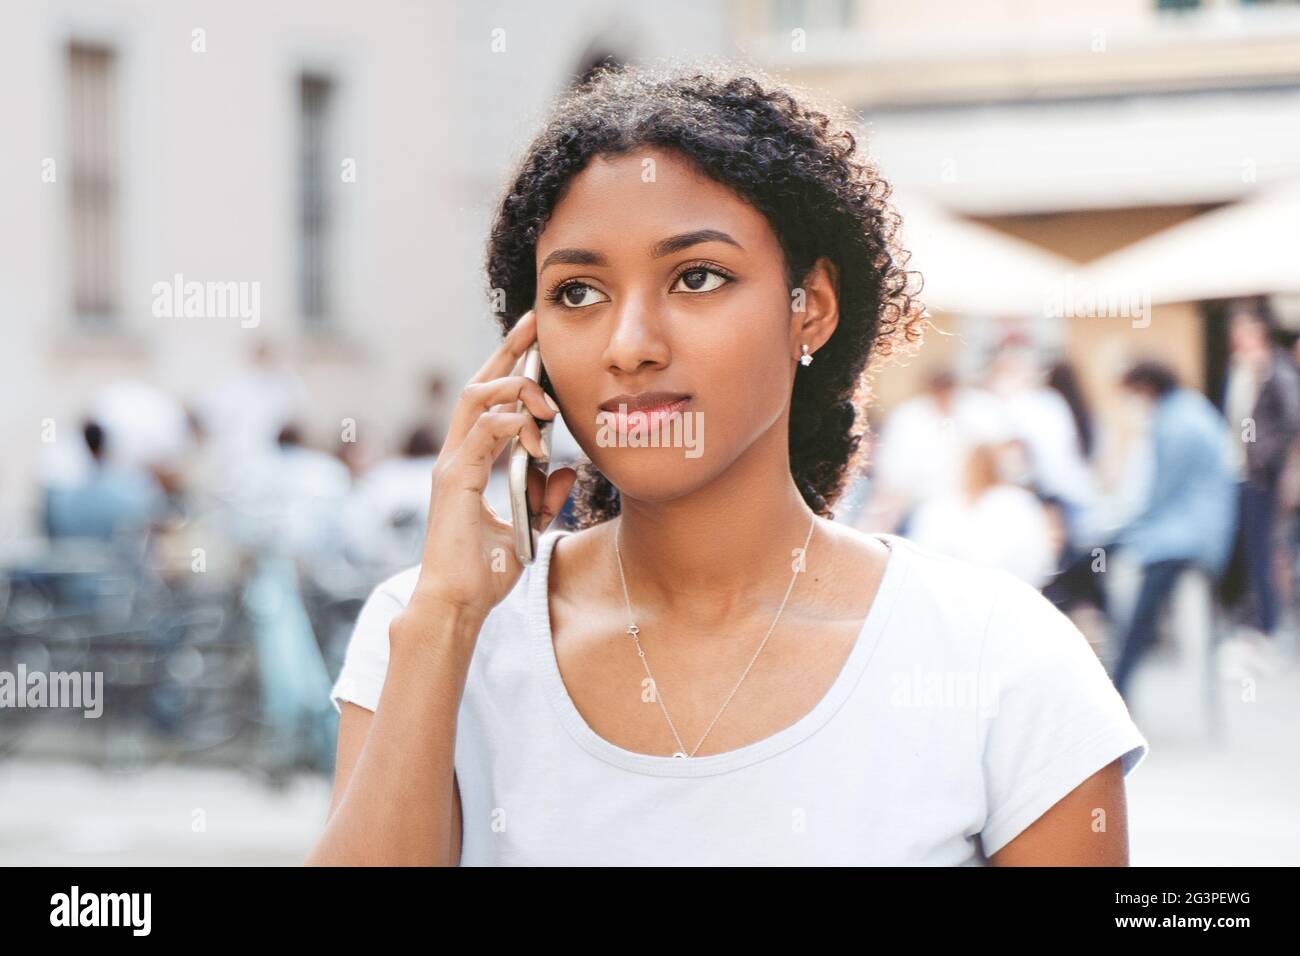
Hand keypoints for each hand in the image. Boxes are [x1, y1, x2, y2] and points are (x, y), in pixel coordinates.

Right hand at [397, 310, 577, 633]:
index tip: (535, 342)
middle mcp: (456, 455)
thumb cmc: (483, 572)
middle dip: (507, 351)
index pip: (487, 401)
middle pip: (477, 386)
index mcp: (469, 462)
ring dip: (516, 389)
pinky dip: (512, 424)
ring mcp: (451, 465)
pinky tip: (537, 432)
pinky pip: (483, 434)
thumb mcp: (527, 526)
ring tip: (547, 395)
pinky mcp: (454, 481)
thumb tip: (567, 469)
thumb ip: (544, 496)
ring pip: (476, 401)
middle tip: (534, 324)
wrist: (457, 604)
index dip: (509, 368)